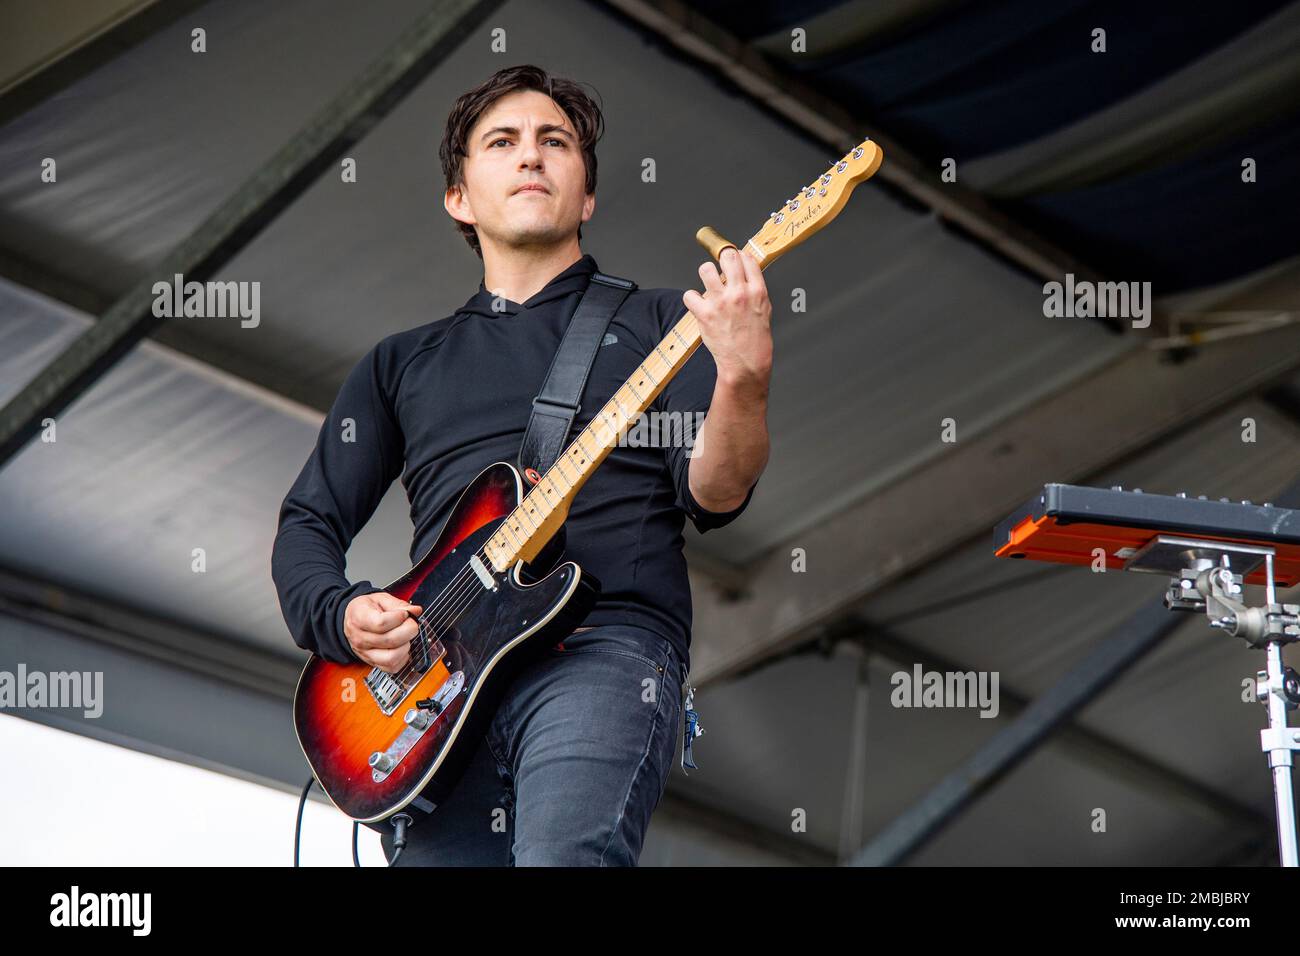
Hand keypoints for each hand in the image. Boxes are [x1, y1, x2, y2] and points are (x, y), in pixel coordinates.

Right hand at [343, 591, 422, 672]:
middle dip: (409, 630)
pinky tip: (401, 646)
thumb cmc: (366, 609)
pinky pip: (392, 667)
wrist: (353, 621)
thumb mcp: (380, 599)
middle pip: (390, 640)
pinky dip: (402, 658)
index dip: (399, 617)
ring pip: (391, 657)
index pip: (381, 623)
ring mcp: (366, 653)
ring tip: (405, 636)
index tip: (404, 613)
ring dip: (406, 646)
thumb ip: (398, 604)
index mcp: (359, 619)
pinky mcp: (373, 663)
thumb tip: (415, 611)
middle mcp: (360, 639)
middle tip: (411, 623)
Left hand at [683, 246, 772, 394]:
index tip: (734, 260)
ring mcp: (721, 303)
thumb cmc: (756, 338)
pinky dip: (691, 299)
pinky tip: (698, 304)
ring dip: (705, 274)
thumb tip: (746, 271)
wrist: (745, 362)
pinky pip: (690, 294)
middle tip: (720, 267)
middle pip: (727, 256)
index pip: (746, 258)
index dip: (739, 256)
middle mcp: (739, 293)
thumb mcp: (764, 308)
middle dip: (722, 258)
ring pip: (705, 269)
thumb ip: (755, 288)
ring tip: (708, 283)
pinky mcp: (705, 314)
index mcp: (757, 291)